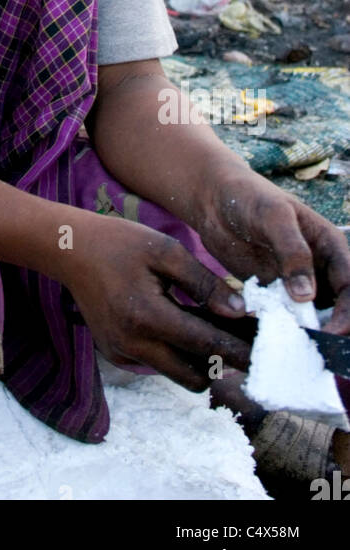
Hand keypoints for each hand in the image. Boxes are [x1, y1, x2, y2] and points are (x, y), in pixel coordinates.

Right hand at [61, 211, 253, 390]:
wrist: (69, 249)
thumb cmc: (119, 242)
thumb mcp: (165, 251)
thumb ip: (204, 282)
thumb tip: (239, 311)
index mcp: (147, 316)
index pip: (205, 344)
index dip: (238, 349)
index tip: (264, 353)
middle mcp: (132, 344)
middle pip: (194, 375)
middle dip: (219, 362)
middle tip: (238, 341)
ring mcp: (121, 352)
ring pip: (176, 373)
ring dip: (196, 359)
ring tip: (210, 330)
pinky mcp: (114, 353)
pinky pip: (156, 364)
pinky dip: (173, 352)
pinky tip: (178, 325)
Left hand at [190, 162, 349, 334]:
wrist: (213, 199)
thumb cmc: (247, 197)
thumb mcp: (272, 216)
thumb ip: (292, 251)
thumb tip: (308, 295)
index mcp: (331, 246)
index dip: (347, 312)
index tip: (330, 333)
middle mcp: (321, 268)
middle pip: (341, 307)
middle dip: (334, 331)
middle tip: (314, 351)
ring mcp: (298, 283)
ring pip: (314, 317)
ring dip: (308, 335)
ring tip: (292, 352)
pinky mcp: (275, 293)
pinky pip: (286, 318)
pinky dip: (283, 331)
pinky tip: (269, 344)